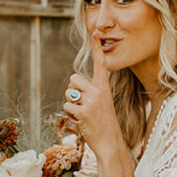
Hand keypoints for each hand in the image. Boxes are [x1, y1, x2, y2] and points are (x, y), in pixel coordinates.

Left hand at [63, 34, 122, 160]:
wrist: (110, 143)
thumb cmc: (104, 124)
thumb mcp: (101, 104)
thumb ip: (89, 93)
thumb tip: (71, 88)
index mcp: (104, 87)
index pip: (100, 64)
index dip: (96, 48)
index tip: (95, 32)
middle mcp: (99, 91)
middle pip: (73, 78)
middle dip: (72, 90)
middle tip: (82, 104)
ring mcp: (91, 101)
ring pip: (68, 93)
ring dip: (70, 104)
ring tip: (82, 114)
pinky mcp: (83, 112)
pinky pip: (66, 107)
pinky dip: (69, 115)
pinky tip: (80, 121)